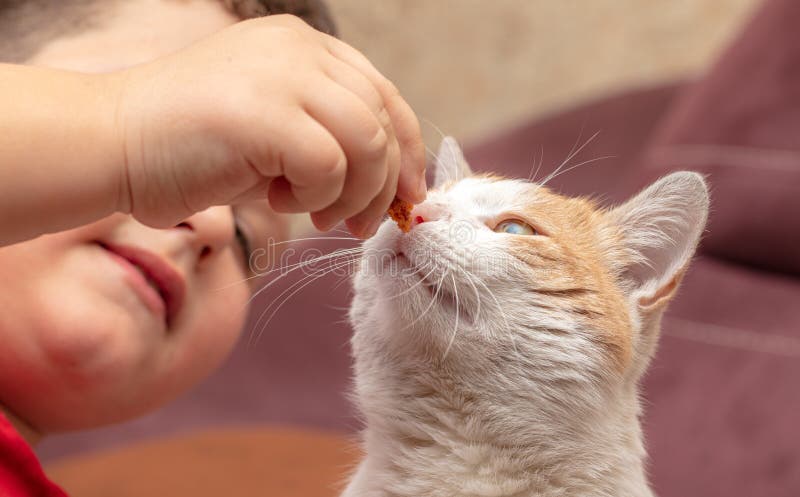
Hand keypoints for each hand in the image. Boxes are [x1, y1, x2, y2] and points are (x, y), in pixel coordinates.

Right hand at [114, 15, 425, 236]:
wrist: (111, 144)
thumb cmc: (191, 148)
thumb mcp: (275, 129)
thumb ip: (330, 135)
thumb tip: (393, 183)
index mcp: (303, 46)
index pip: (385, 95)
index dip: (407, 151)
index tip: (406, 198)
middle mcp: (299, 49)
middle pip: (384, 120)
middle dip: (385, 185)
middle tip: (358, 225)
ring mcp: (282, 73)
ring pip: (369, 141)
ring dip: (352, 194)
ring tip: (314, 213)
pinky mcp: (264, 110)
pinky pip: (329, 164)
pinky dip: (315, 195)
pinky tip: (277, 199)